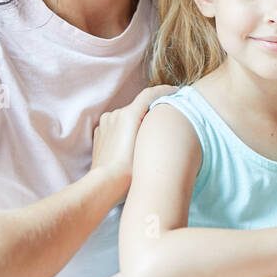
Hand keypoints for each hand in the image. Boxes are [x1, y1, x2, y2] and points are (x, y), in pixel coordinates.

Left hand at [90, 84, 176, 199]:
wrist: (104, 185)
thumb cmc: (129, 170)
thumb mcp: (148, 146)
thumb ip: (156, 126)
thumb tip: (163, 116)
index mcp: (128, 114)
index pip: (150, 94)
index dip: (165, 91)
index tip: (176, 92)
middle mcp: (115, 114)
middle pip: (138, 106)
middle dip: (150, 111)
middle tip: (164, 121)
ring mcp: (105, 123)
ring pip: (126, 116)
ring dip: (136, 122)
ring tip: (146, 137)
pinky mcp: (99, 133)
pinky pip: (116, 125)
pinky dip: (124, 129)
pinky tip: (130, 144)